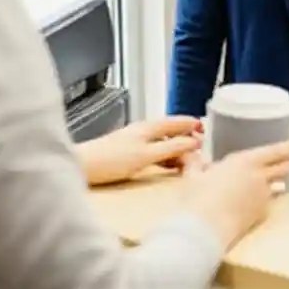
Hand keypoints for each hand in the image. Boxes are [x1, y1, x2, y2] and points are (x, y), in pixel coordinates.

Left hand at [76, 116, 202, 185]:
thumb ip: (171, 149)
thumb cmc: (111, 160)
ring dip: (175, 148)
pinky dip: (164, 156)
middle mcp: (142, 131)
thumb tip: (194, 142)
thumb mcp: (147, 156)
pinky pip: (153, 151)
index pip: (176, 122)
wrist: (82, 167)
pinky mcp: (127, 152)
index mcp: (148, 127)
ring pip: (161, 141)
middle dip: (185, 137)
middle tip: (200, 147)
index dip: (191, 125)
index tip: (206, 130)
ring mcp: (134, 141)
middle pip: (170, 131)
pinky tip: (166, 165)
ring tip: (187, 158)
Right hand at [183, 141, 288, 248]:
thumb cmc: (198, 196)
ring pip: (278, 186)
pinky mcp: (261, 215)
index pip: (275, 151)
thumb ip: (196, 164)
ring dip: (278, 183)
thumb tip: (191, 155)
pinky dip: (266, 200)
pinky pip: (268, 203)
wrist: (205, 228)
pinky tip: (258, 203)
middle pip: (284, 168)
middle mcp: (260, 176)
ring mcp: (263, 197)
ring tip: (276, 182)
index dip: (287, 148)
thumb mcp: (193, 176)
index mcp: (246, 161)